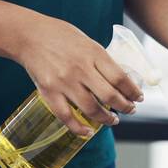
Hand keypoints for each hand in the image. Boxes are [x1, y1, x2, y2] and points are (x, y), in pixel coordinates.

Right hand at [13, 15, 144, 137]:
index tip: (139, 97)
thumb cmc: (60, 35)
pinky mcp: (49, 92)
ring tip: (113, 120)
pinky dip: (79, 128)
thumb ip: (100, 59)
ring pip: (91, 109)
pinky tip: (89, 132)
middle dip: (125, 107)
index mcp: (93, 52)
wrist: (28, 35)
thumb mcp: (87, 41)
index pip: (120, 78)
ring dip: (106, 119)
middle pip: (110, 96)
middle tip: (130, 110)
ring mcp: (64, 82)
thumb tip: (118, 79)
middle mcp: (80, 69)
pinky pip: (66, 116)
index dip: (133, 91)